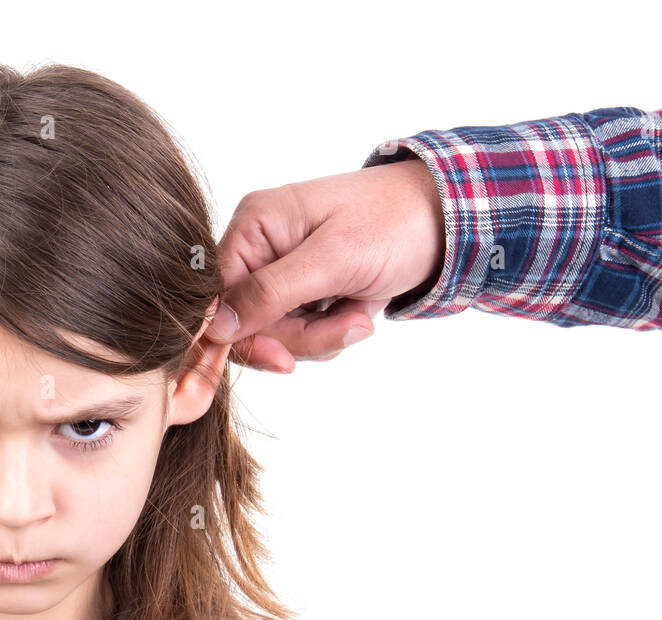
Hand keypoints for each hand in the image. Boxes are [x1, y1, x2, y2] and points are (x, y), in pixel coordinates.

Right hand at [205, 156, 445, 369]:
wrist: (445, 218)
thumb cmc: (393, 223)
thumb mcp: (332, 259)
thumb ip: (271, 293)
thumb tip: (216, 328)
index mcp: (254, 226)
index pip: (219, 299)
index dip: (244, 336)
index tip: (283, 359)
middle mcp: (259, 249)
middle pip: (248, 325)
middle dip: (300, 337)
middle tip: (348, 324)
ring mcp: (280, 273)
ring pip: (276, 336)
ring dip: (321, 337)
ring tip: (360, 312)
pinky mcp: (302, 293)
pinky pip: (299, 335)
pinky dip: (330, 334)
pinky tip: (357, 311)